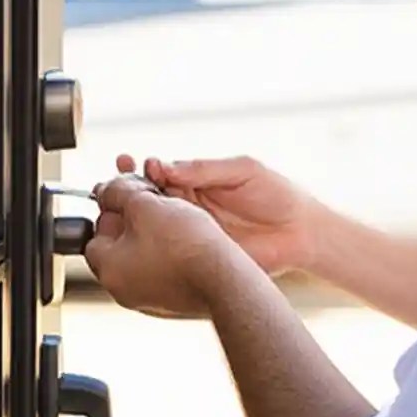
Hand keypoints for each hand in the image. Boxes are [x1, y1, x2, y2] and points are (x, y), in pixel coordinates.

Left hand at [84, 173, 238, 317]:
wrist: (225, 278)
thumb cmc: (186, 246)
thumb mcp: (144, 204)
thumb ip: (119, 192)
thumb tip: (107, 189)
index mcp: (108, 268)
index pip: (95, 231)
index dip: (112, 207)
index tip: (128, 195)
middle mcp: (124, 289)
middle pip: (119, 244)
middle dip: (135, 219)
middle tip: (153, 203)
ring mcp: (150, 298)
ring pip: (144, 255)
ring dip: (155, 234)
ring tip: (175, 217)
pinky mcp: (173, 300)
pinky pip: (166, 269)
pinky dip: (173, 252)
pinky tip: (189, 239)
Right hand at [118, 154, 320, 276]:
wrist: (302, 233)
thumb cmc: (277, 194)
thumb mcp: (242, 171)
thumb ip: (204, 169)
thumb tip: (164, 165)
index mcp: (199, 180)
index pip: (162, 172)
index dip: (144, 168)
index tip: (133, 163)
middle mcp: (191, 205)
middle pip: (151, 197)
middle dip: (130, 189)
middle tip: (114, 183)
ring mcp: (193, 231)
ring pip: (156, 224)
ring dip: (136, 217)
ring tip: (120, 209)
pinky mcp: (200, 254)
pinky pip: (172, 249)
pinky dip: (154, 245)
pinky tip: (141, 238)